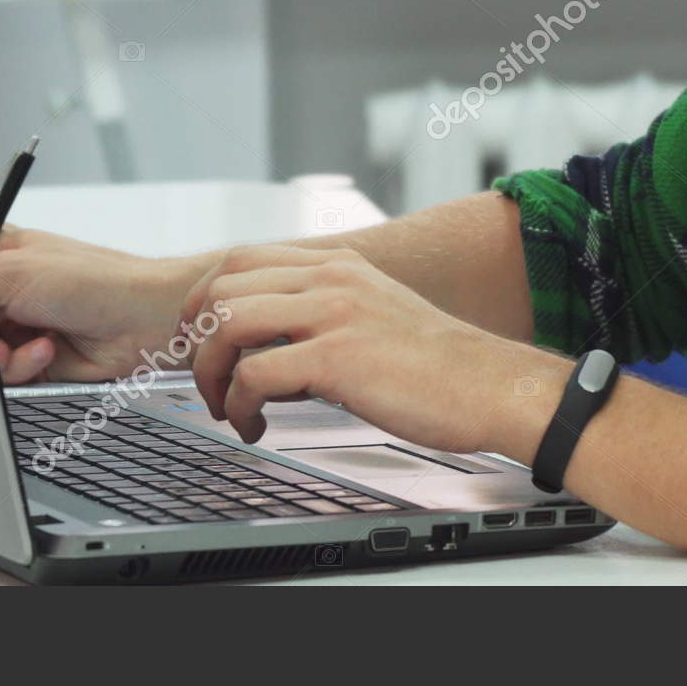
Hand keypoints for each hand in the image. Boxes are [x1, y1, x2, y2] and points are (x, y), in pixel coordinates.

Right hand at [0, 227, 199, 383]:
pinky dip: (22, 367)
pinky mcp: (36, 360)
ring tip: (28, 343)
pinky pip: (7, 375)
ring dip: (2, 355)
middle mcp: (10, 292)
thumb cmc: (96, 280)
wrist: (144, 321)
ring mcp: (24, 326)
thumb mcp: (12, 270)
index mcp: (2, 255)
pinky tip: (46, 351)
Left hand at [179, 245, 569, 449]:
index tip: (200, 338)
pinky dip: (240, 406)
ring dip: (210, 371)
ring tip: (224, 406)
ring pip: (228, 323)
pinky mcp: (338, 357)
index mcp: (339, 265)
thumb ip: (326, 314)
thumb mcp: (376, 314)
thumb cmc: (440, 366)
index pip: (242, 260)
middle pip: (223, 286)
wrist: (490, 387)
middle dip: (197, 339)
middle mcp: (332, 278)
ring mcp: (334, 313)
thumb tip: (273, 344)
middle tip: (205, 378)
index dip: (206, 299)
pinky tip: (256, 426)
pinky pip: (256, 375)